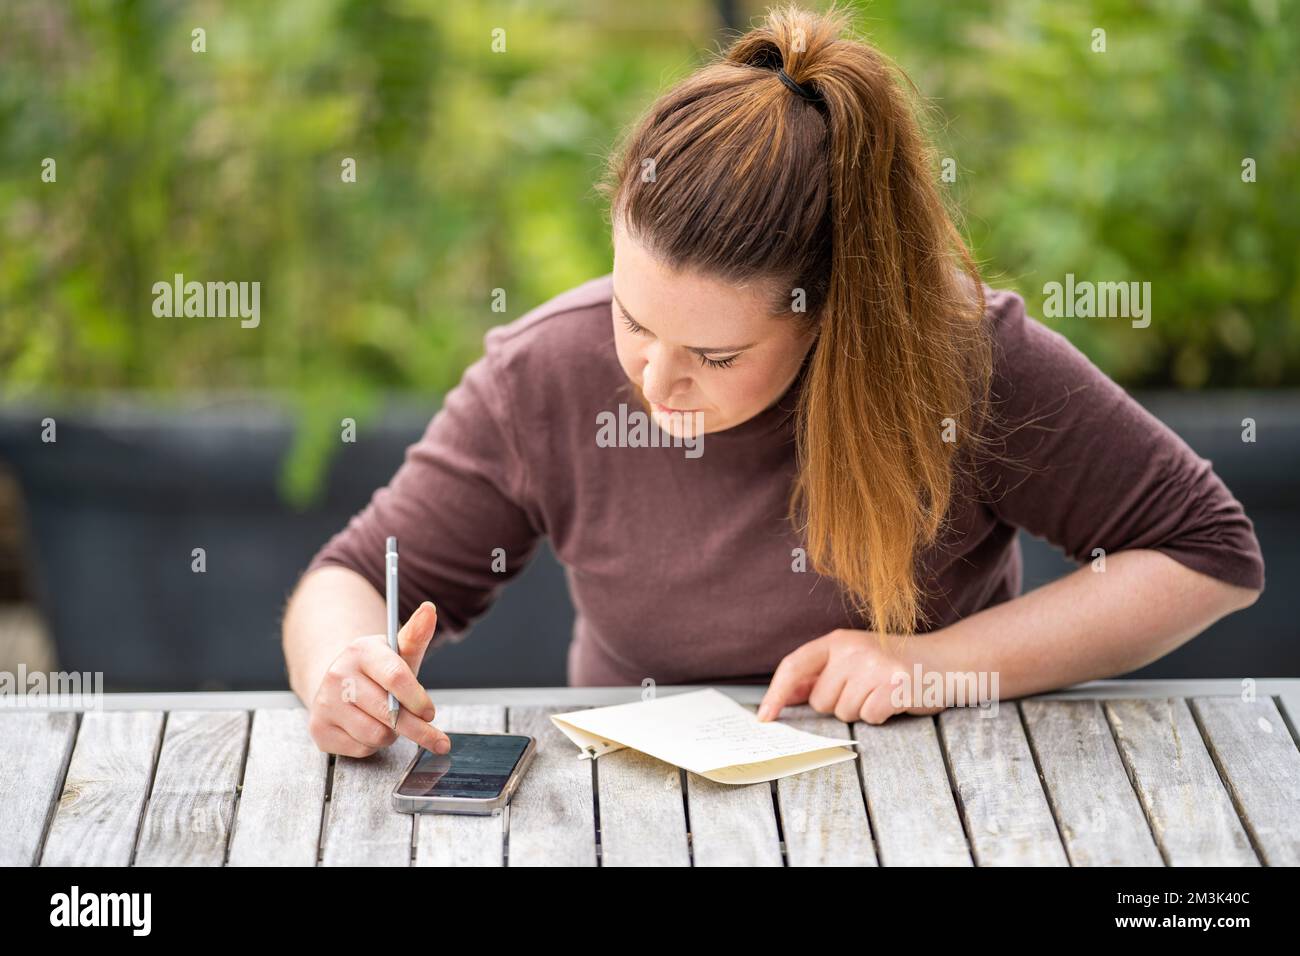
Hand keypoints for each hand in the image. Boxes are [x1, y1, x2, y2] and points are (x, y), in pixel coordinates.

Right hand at [307, 601, 451, 756]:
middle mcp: (338, 675)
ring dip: (391, 734)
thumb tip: (430, 609)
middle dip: (416, 728)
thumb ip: (417, 636)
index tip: (431, 713)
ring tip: (388, 720)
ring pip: (376, 735)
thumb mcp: (398, 653)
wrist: (337, 682)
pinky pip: (361, 749)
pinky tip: (367, 728)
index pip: (396, 677)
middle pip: (388, 713)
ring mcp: (325, 702)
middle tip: (435, 738)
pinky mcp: (319, 729)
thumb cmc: (377, 670)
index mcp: (361, 651)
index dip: (418, 699)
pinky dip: (372, 745)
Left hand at [757, 628, 945, 724]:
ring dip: (861, 711)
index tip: (765, 716)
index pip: (794, 666)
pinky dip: (880, 717)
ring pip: (844, 713)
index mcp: (838, 641)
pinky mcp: (893, 687)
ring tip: (881, 693)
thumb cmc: (894, 665)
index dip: (776, 693)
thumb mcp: (854, 660)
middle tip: (866, 690)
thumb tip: (783, 696)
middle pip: (820, 701)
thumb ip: (819, 676)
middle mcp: (852, 650)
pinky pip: (869, 718)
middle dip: (839, 705)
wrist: (945, 661)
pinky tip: (893, 702)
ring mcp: (874, 667)